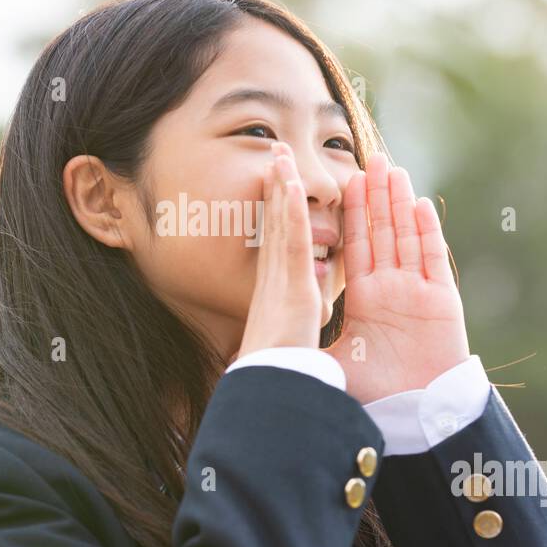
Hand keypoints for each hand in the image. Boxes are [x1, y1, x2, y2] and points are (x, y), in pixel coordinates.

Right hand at [236, 142, 322, 356]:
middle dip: (275, 186)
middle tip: (275, 151)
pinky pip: (291, 242)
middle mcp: (273, 279)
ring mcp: (280, 280)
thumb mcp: (278, 346)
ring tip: (279, 151)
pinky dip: (290, 211)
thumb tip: (254, 344)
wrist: (269, 396)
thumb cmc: (274, 376)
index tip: (277, 181)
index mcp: (275, 291)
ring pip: (281, 224)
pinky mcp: (291, 288)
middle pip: (275, 222)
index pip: (278, 240)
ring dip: (280, 185)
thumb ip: (274, 335)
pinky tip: (290, 184)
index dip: (277, 209)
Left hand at [324, 153, 469, 404]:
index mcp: (366, 300)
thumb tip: (274, 344)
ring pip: (407, 236)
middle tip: (369, 160)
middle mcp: (392, 290)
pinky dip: (427, 231)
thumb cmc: (380, 396)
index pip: (356, 247)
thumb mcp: (336, 364)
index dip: (352, 215)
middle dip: (375, 196)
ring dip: (400, 202)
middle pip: (382, 233)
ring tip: (391, 168)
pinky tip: (420, 203)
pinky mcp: (441, 303)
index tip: (344, 183)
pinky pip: (432, 260)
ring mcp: (417, 293)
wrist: (420, 419)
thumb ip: (315, 346)